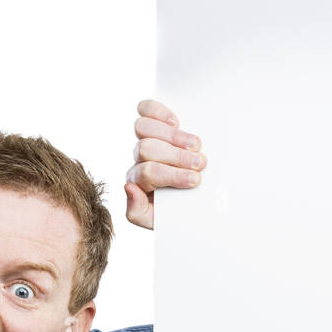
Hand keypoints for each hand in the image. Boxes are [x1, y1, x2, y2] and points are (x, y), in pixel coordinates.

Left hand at [125, 98, 206, 229]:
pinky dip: (159, 111)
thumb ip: (137, 212)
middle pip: (146, 149)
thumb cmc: (175, 211)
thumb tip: (130, 188)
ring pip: (144, 129)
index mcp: (138, 182)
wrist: (188, 205)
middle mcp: (139, 160)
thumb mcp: (156, 221)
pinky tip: (176, 121)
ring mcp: (145, 140)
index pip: (148, 173)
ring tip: (196, 145)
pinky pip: (145, 110)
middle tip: (201, 163)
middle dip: (177, 156)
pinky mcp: (153, 124)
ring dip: (174, 135)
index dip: (173, 175)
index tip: (196, 180)